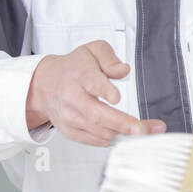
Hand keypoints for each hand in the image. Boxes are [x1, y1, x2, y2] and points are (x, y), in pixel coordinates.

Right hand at [24, 40, 163, 144]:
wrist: (44, 85)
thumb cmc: (73, 68)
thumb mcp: (92, 50)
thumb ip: (109, 57)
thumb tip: (123, 70)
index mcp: (80, 75)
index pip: (91, 82)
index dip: (103, 90)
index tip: (116, 97)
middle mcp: (73, 98)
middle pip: (95, 114)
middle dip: (121, 123)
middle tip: (141, 129)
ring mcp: (70, 117)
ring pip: (98, 131)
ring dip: (125, 135)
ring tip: (149, 133)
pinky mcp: (71, 132)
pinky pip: (95, 141)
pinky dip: (114, 141)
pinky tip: (131, 137)